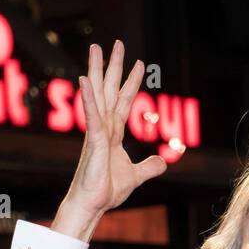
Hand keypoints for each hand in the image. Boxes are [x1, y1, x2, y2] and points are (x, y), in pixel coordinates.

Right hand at [52, 41, 167, 241]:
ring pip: (98, 94)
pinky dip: (89, 97)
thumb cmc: (106, 190)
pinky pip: (91, 115)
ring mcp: (97, 132)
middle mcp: (103, 127)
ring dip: (97, 71)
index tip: (140, 64)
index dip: (132, 82)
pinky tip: (85, 79)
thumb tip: (163, 163)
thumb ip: (149, 167)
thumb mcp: (136, 176)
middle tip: (117, 43)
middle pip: (110, 90)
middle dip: (115, 67)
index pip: (124, 101)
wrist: (93, 204)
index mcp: (113, 133)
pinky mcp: (93, 140)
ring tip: (96, 48)